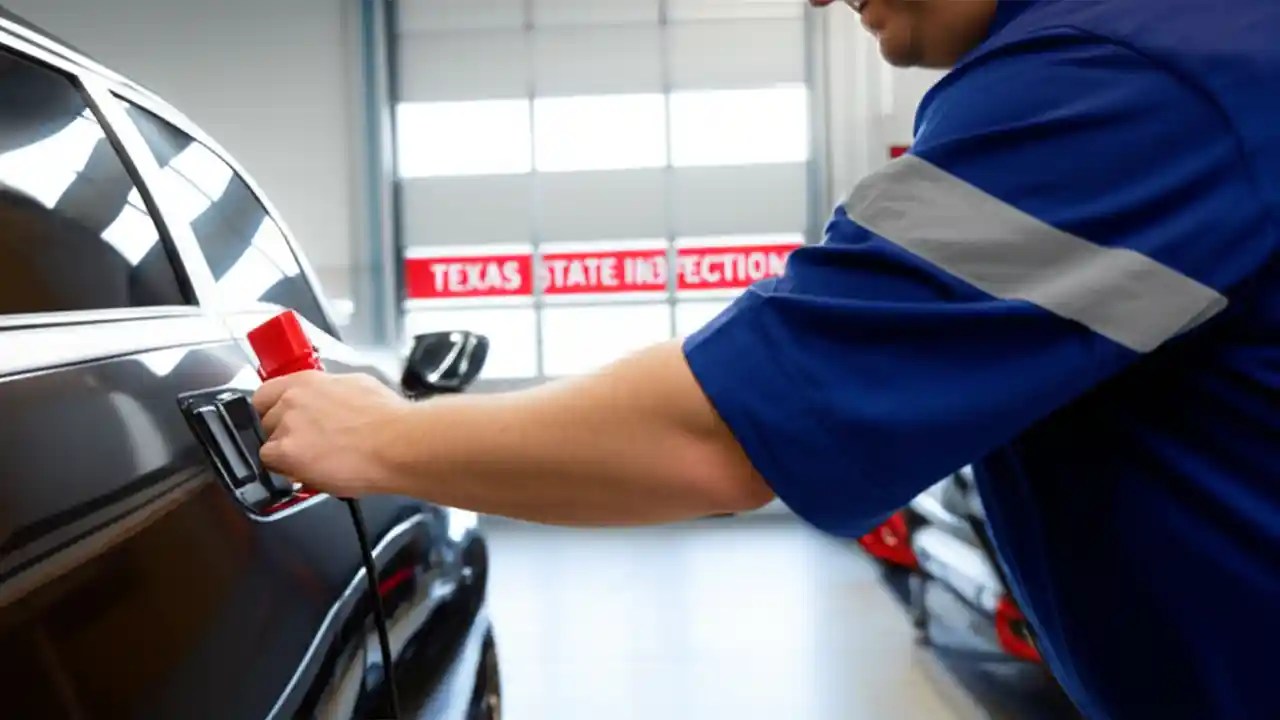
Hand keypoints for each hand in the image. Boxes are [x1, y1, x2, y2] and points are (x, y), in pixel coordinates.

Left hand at [252, 371, 411, 496]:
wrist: (397, 443)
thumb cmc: (389, 418)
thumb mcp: (357, 387)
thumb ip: (330, 393)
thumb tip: (327, 404)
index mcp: (307, 380)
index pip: (266, 394)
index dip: (275, 411)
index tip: (286, 422)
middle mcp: (291, 399)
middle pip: (266, 420)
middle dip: (283, 434)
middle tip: (308, 445)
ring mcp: (286, 425)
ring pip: (269, 444)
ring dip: (287, 453)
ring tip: (316, 461)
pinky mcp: (286, 452)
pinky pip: (271, 465)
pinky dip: (287, 471)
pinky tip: (311, 471)